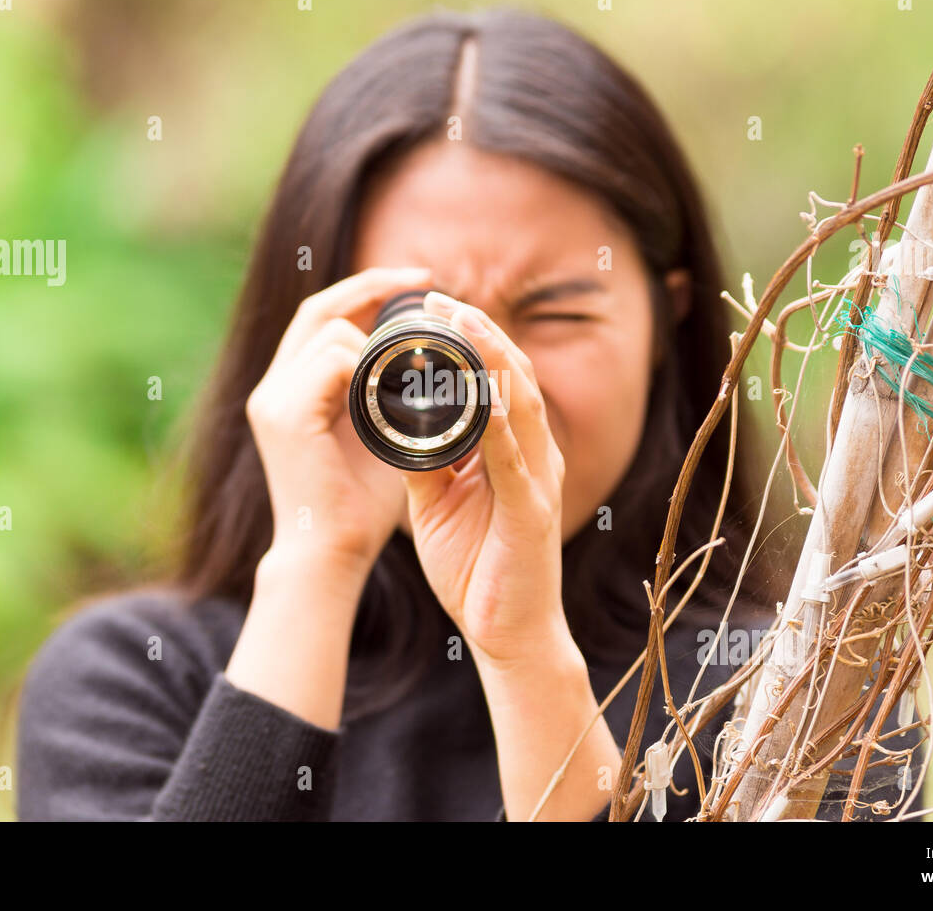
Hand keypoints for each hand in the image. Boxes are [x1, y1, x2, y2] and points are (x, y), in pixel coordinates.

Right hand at [246, 266, 432, 586]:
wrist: (330, 556)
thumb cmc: (358, 507)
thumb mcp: (378, 433)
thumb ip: (386, 392)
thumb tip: (426, 358)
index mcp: (290, 388)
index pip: (324, 317)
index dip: (367, 291)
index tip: (419, 282)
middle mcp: (272, 387)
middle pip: (320, 309)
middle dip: (373, 286)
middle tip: (425, 279)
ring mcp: (272, 399)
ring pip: (332, 334)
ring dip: (382, 342)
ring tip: (425, 356)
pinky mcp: (284, 415)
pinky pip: (332, 363)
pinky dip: (371, 366)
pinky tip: (403, 383)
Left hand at [400, 291, 572, 668]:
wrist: (508, 634)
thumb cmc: (477, 566)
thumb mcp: (438, 500)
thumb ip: (424, 456)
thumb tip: (394, 415)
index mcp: (513, 448)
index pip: (496, 378)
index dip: (470, 338)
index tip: (432, 306)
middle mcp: (534, 455)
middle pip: (513, 377)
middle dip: (480, 333)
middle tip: (441, 300)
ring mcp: (538, 481)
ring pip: (520, 405)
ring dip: (492, 360)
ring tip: (463, 324)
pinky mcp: (533, 513)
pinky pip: (514, 460)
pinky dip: (496, 425)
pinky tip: (479, 397)